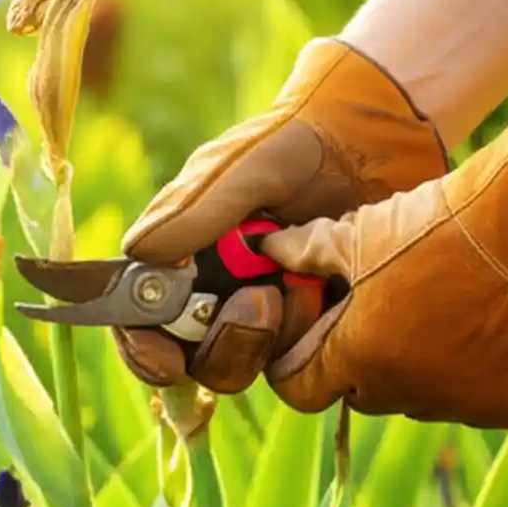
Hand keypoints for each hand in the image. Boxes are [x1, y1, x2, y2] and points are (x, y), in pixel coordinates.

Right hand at [114, 37, 448, 393]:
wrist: (369, 143)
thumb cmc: (291, 145)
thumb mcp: (239, 168)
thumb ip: (193, 210)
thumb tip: (138, 255)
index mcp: (177, 260)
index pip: (142, 323)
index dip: (144, 351)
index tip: (165, 359)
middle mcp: (213, 295)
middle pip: (196, 358)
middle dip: (224, 343)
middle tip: (258, 300)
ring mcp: (262, 314)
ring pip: (248, 364)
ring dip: (270, 335)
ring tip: (300, 282)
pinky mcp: (310, 326)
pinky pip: (299, 359)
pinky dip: (311, 329)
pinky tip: (329, 283)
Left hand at [258, 107, 507, 428]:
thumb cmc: (433, 228)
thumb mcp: (356, 234)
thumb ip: (302, 253)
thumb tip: (263, 250)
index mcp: (353, 359)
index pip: (299, 389)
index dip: (298, 363)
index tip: (313, 337)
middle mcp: (400, 395)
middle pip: (360, 393)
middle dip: (361, 360)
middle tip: (384, 310)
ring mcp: (456, 407)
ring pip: (418, 397)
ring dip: (418, 368)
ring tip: (440, 310)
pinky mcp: (504, 409)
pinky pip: (472, 399)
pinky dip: (473, 374)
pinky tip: (483, 326)